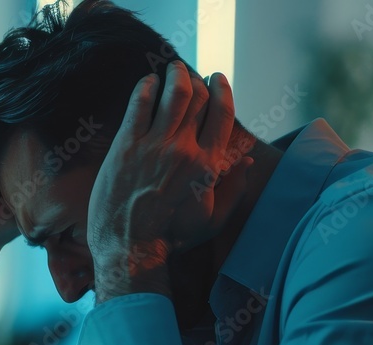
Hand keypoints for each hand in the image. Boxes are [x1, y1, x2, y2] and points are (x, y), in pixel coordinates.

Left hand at [87, 61, 251, 301]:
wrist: (129, 247)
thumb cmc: (171, 237)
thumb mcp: (213, 218)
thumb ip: (234, 187)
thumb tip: (247, 160)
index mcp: (208, 164)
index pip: (223, 113)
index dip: (222, 89)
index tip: (217, 78)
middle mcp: (184, 150)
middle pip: (198, 97)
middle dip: (197, 80)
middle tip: (191, 75)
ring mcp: (153, 146)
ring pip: (171, 93)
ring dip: (174, 75)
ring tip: (171, 69)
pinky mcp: (125, 146)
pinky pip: (138, 104)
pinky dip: (145, 86)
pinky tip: (147, 83)